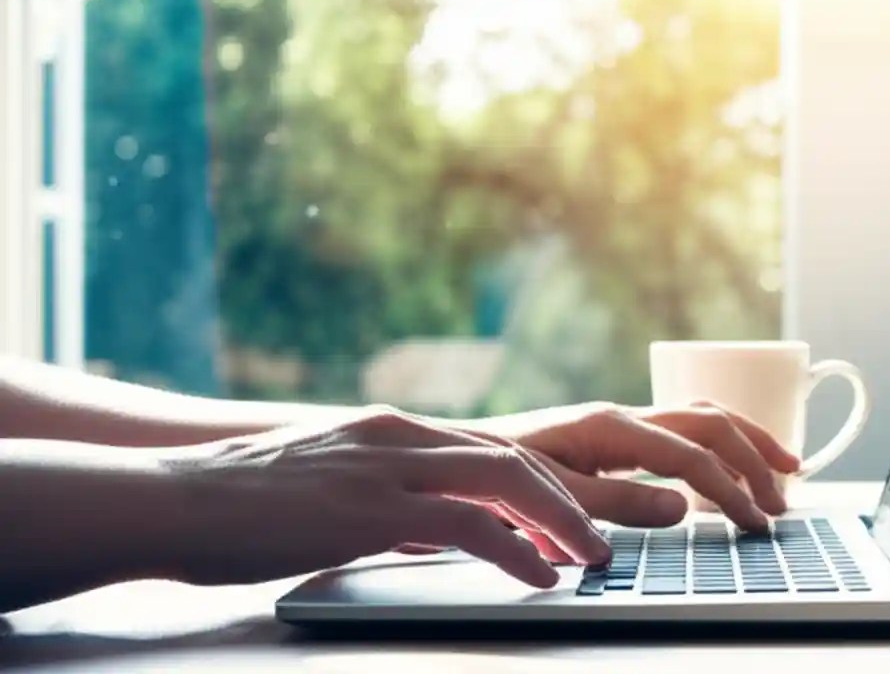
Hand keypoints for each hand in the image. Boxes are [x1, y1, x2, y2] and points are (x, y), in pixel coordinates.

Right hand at [160, 406, 609, 588]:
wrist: (172, 500)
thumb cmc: (242, 506)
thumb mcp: (330, 492)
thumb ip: (386, 504)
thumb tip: (430, 532)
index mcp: (390, 431)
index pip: (489, 449)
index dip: (540, 484)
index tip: (572, 519)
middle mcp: (398, 436)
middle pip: (512, 458)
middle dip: (568, 499)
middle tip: (600, 539)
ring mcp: (385, 466)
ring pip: (505, 480)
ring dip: (560, 521)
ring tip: (591, 558)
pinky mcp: (370, 507)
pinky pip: (468, 524)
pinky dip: (515, 548)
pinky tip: (539, 575)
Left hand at [462, 402, 800, 531]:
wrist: (453, 456)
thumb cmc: (491, 477)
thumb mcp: (548, 498)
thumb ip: (615, 506)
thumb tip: (682, 507)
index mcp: (609, 429)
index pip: (691, 455)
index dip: (731, 489)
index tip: (757, 522)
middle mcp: (621, 417)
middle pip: (710, 421)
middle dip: (754, 457)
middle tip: (783, 500)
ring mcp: (619, 422)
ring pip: (701, 416)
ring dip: (746, 440)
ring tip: (785, 468)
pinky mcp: (613, 435)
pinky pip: (683, 427)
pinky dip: (719, 441)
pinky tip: (731, 462)